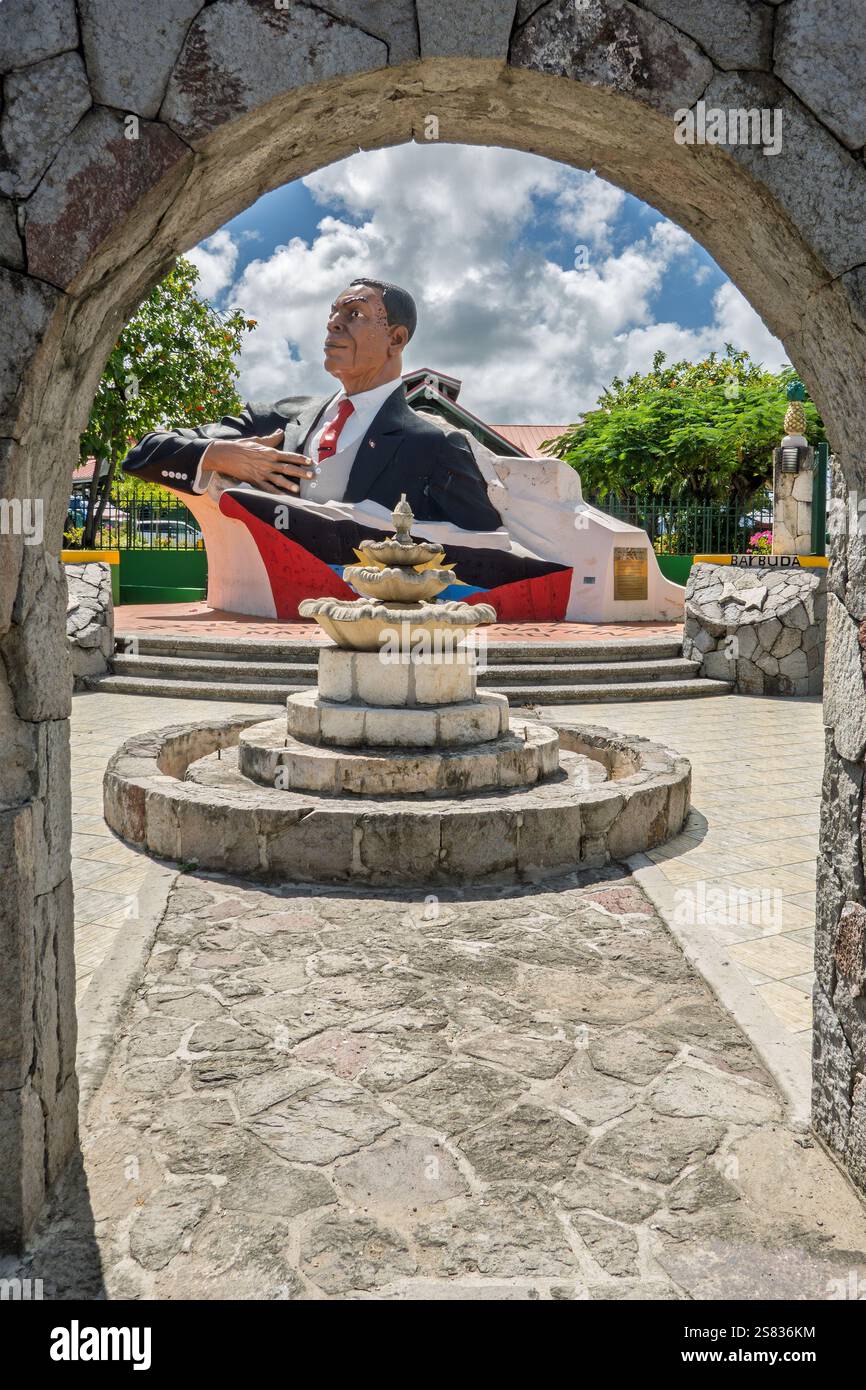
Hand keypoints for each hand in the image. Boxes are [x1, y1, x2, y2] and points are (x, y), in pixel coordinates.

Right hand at [201, 429, 316, 493]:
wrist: (225, 454)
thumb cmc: (242, 447)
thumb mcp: (258, 440)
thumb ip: (271, 438)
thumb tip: (281, 431)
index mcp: (270, 452)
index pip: (289, 456)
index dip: (300, 459)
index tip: (310, 462)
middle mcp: (268, 463)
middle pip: (287, 468)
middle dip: (300, 473)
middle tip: (311, 476)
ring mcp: (261, 473)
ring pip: (278, 480)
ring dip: (289, 485)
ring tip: (298, 490)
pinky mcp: (254, 481)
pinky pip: (267, 488)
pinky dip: (275, 493)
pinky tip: (283, 497)